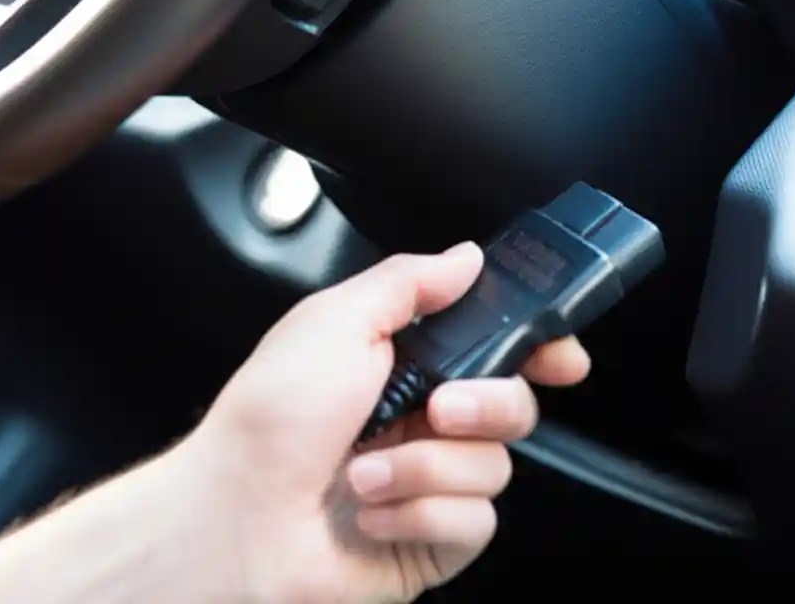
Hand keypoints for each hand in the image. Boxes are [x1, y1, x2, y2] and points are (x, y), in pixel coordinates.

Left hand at [176, 242, 590, 602]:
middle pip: (515, 405)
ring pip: (494, 468)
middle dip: (486, 404)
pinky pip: (473, 522)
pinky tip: (372, 512)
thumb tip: (467, 257)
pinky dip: (418, 513)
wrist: (234, 518)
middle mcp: (424, 423)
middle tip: (437, 407)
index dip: (539, 349)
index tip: (561, 355)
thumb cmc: (269, 422)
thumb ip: (408, 281)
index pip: (497, 349)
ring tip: (364, 471)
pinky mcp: (432, 538)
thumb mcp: (334, 322)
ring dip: (424, 468)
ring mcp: (430, 484)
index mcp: (406, 365)